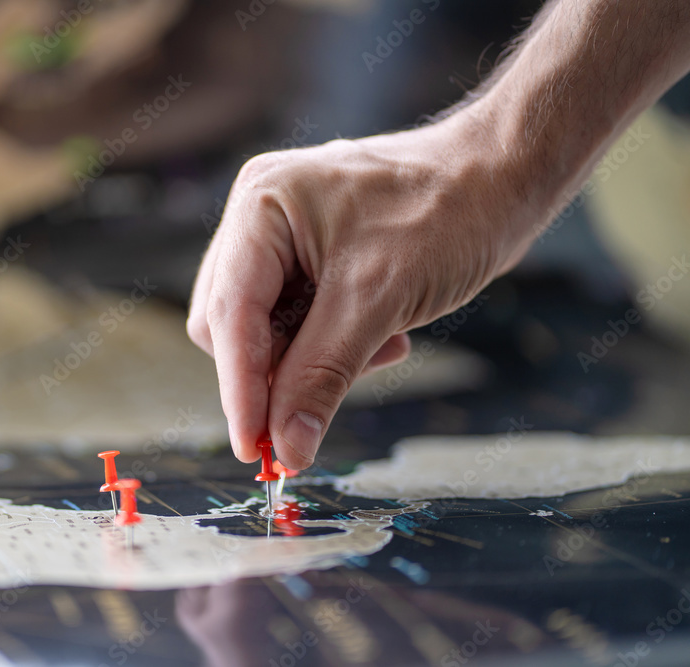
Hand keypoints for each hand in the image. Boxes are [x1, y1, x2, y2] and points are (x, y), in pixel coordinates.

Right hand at [187, 114, 536, 468]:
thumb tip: (287, 447)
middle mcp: (258, 218)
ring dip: (313, 358)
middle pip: (232, 326)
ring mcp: (282, 236)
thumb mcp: (378, 301)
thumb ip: (322, 376)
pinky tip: (383, 334)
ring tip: (380, 346)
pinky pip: (296, 321)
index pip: (228, 315)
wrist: (503, 176)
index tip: (255, 450)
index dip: (239, 388)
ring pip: (264, 331)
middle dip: (280, 370)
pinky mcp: (308, 255)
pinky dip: (332, 344)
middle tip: (324, 400)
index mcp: (261, 208)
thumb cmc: (447, 212)